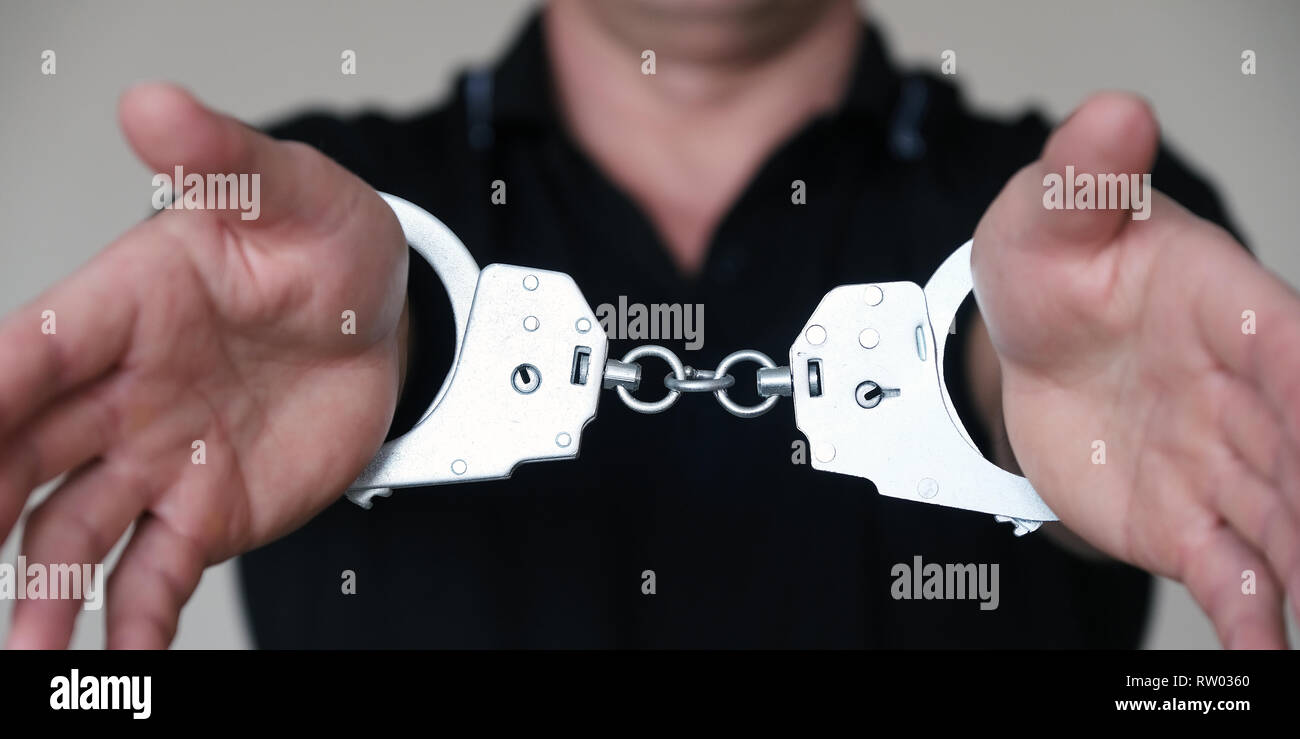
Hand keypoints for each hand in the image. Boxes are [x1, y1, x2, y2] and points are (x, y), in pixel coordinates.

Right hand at [0, 83, 408, 647]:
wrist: (386, 319)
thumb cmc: (326, 245)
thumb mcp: (292, 189)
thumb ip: (225, 156)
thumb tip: (152, 102)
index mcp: (123, 302)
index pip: (33, 347)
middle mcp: (121, 388)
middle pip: (25, 450)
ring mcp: (158, 456)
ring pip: (71, 528)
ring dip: (40, 589)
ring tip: (25, 651)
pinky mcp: (207, 511)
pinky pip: (157, 574)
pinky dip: (132, 622)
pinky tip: (119, 663)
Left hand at [973, 93, 1299, 647]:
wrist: (1027, 340)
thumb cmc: (1054, 264)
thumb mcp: (1045, 215)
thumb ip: (1078, 177)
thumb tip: (1109, 115)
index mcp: (1230, 308)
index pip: (1296, 354)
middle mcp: (1244, 393)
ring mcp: (1220, 463)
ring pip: (1283, 522)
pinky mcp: (1184, 518)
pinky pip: (1227, 569)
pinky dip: (1250, 611)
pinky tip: (1265, 649)